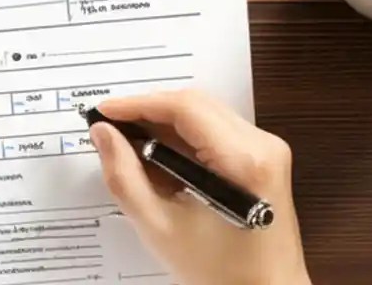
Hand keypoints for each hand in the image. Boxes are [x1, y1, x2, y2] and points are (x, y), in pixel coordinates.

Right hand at [90, 90, 309, 284]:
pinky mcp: (264, 158)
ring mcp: (268, 150)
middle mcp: (263, 146)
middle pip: (195, 104)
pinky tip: (159, 156)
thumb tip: (104, 134)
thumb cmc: (222, 273)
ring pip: (205, 114)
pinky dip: (184, 137)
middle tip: (112, 127)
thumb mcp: (160, 228)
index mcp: (243, 161)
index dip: (138, 104)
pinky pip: (217, 130)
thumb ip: (125, 176)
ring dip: (165, 123)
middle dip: (149, 111)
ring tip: (130, 144)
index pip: (184, 108)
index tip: (105, 112)